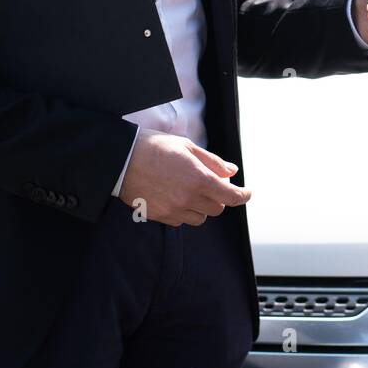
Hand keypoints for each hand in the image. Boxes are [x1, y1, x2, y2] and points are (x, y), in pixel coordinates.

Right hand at [117, 127, 249, 225]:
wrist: (121, 159)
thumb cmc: (156, 147)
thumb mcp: (188, 147)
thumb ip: (213, 162)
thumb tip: (232, 172)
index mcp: (198, 179)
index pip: (231, 196)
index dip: (243, 196)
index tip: (246, 193)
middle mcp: (187, 198)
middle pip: (217, 208)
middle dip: (219, 197)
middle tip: (210, 183)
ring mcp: (173, 209)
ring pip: (200, 218)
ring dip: (202, 206)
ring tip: (190, 189)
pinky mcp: (159, 216)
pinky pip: (181, 221)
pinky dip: (184, 212)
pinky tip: (175, 196)